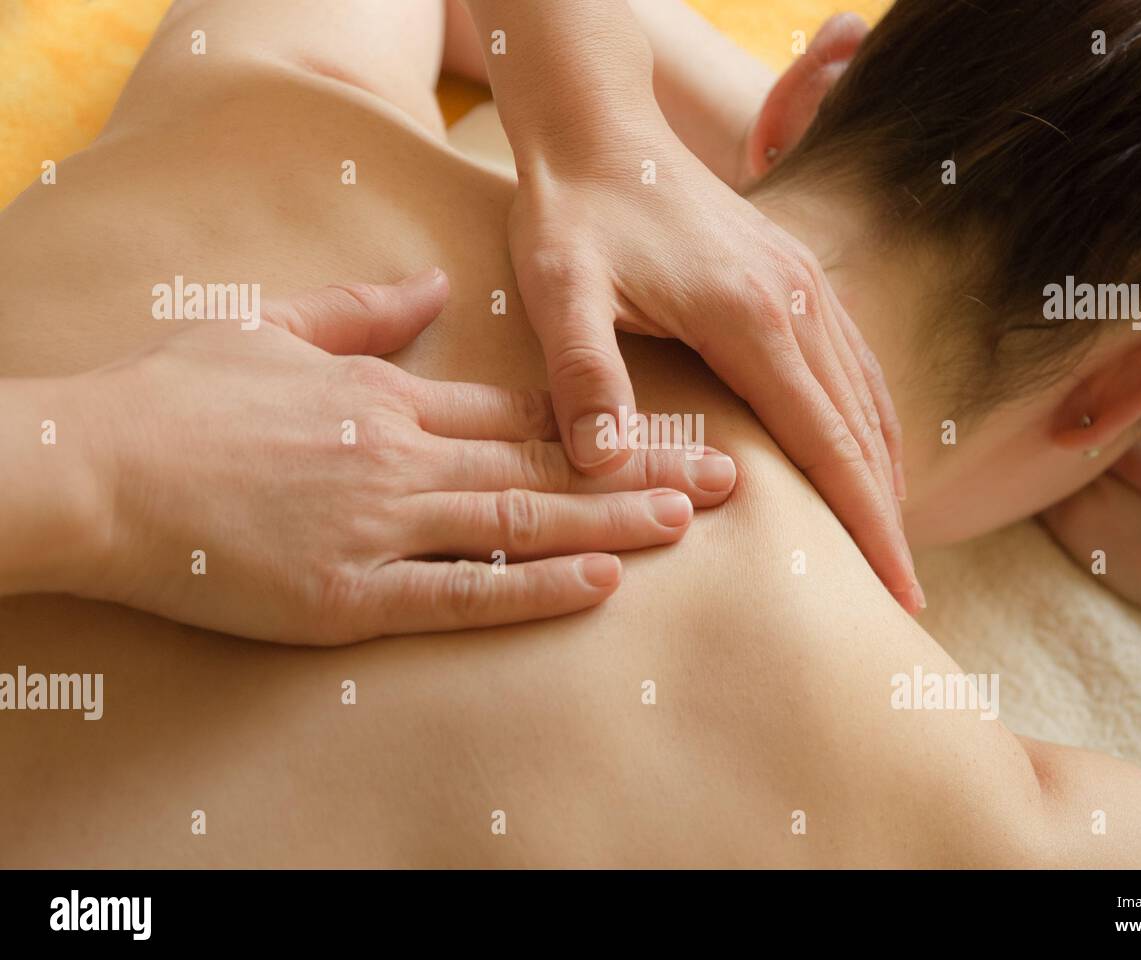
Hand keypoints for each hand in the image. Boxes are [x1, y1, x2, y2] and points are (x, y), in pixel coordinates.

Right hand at [63, 270, 735, 643]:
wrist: (97, 466)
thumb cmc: (177, 396)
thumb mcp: (273, 326)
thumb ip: (362, 310)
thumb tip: (431, 287)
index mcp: (389, 396)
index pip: (520, 412)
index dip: (601, 423)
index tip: (668, 428)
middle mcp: (402, 456)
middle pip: (546, 464)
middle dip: (643, 470)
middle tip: (726, 482)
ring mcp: (380, 525)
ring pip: (522, 522)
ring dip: (613, 520)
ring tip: (691, 521)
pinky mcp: (348, 594)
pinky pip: (461, 591)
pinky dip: (535, 587)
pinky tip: (601, 580)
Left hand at [509, 117, 919, 610]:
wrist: (598, 128)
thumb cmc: (573, 213)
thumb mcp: (560, 292)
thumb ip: (584, 376)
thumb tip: (607, 464)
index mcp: (752, 320)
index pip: (828, 446)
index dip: (864, 525)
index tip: (894, 590)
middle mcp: (798, 304)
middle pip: (862, 432)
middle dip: (884, 518)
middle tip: (901, 596)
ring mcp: (804, 285)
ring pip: (866, 397)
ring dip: (882, 472)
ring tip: (888, 540)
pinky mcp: (794, 275)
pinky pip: (851, 361)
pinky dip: (868, 420)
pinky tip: (864, 453)